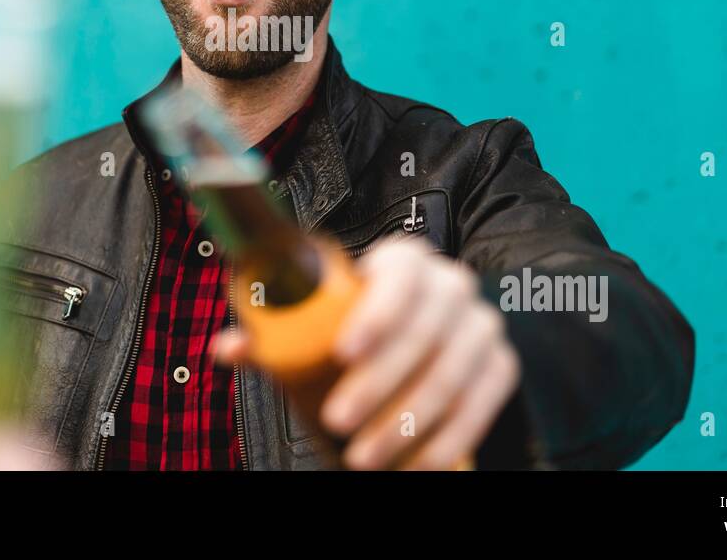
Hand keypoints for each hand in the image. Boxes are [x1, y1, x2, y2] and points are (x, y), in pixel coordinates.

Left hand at [213, 235, 519, 469]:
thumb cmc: (360, 324)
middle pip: (423, 331)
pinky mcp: (500, 364)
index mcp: (404, 261)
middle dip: (378, 383)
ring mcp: (480, 325)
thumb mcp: (320, 321)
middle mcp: (450, 286)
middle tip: (336, 421)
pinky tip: (415, 465)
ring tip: (364, 456)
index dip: (376, 311)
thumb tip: (226, 348)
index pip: (400, 274)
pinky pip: (481, 402)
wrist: (419, 337)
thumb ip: (274, 333)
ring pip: (452, 373)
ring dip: (406, 422)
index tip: (342, 352)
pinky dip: (448, 438)